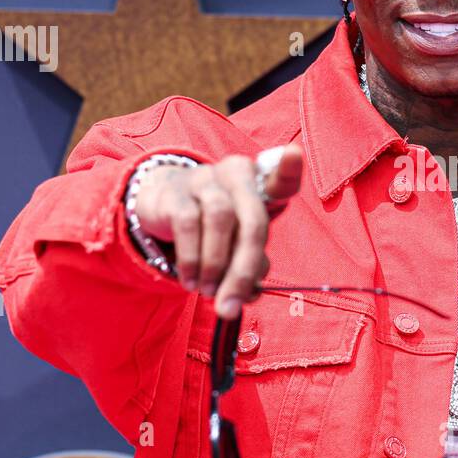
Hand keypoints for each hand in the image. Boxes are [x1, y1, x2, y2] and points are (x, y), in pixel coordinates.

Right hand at [132, 144, 303, 317]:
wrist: (164, 205)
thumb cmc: (215, 224)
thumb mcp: (237, 242)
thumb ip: (250, 265)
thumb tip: (249, 295)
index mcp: (261, 186)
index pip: (280, 180)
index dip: (288, 169)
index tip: (293, 154)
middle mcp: (237, 176)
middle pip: (253, 219)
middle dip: (245, 267)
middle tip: (232, 303)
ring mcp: (205, 179)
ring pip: (220, 219)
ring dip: (216, 264)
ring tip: (209, 292)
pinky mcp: (175, 191)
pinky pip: (188, 224)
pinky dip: (191, 259)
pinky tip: (190, 280)